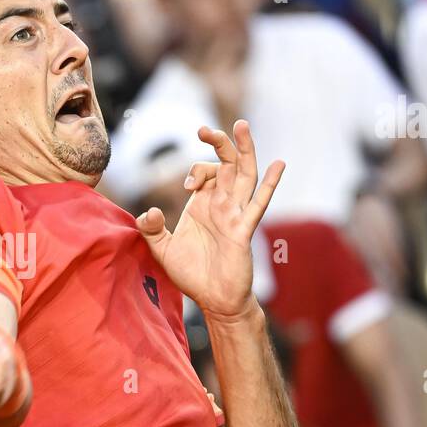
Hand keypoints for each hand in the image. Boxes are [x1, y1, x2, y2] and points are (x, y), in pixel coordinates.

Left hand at [135, 120, 283, 319]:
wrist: (213, 300)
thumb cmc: (192, 274)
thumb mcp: (163, 250)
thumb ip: (152, 230)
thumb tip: (148, 212)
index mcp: (203, 205)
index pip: (205, 172)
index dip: (196, 170)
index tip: (186, 185)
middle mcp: (221, 205)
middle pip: (227, 165)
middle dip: (219, 144)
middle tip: (203, 129)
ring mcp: (235, 215)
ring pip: (244, 176)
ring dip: (244, 151)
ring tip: (242, 126)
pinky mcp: (243, 230)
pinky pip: (257, 204)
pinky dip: (269, 184)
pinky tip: (278, 165)